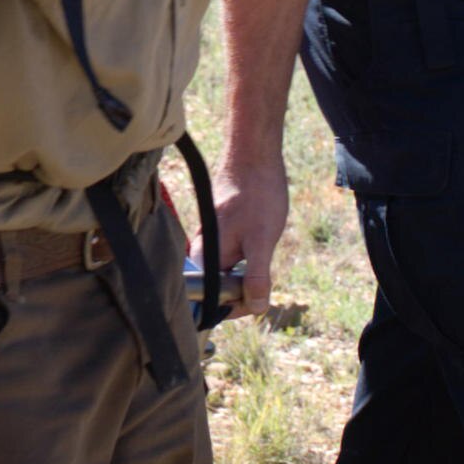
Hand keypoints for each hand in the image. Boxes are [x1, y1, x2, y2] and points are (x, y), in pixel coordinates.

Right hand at [215, 144, 291, 317]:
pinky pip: (231, 255)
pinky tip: (259, 240)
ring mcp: (211, 239)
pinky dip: (246, 258)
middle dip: (241, 290)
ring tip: (260, 252)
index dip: (230, 307)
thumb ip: (257, 276)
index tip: (253, 302)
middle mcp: (202, 249)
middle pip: (217, 287)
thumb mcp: (262, 240)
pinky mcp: (221, 229)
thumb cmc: (258, 195)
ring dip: (245, 274)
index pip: (207, 299)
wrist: (255, 155)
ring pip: (226, 271)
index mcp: (204, 256)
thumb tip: (256, 308)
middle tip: (261, 279)